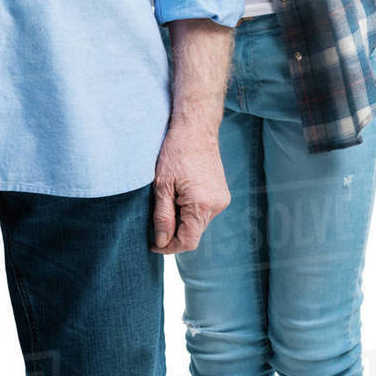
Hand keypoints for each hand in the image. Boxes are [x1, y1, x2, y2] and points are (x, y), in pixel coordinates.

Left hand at [149, 123, 230, 253]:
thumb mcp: (162, 185)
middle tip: (156, 224)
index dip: (169, 247)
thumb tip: (162, 241)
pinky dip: (191, 210)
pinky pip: (205, 211)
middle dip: (175, 233)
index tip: (154, 245)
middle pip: (194, 233)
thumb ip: (163, 216)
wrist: (195, 128)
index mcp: (201, 205)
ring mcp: (221, 199)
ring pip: (199, 223)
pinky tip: (180, 195)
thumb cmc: (175, 152)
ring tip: (168, 203)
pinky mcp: (222, 192)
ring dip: (183, 221)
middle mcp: (216, 205)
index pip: (187, 242)